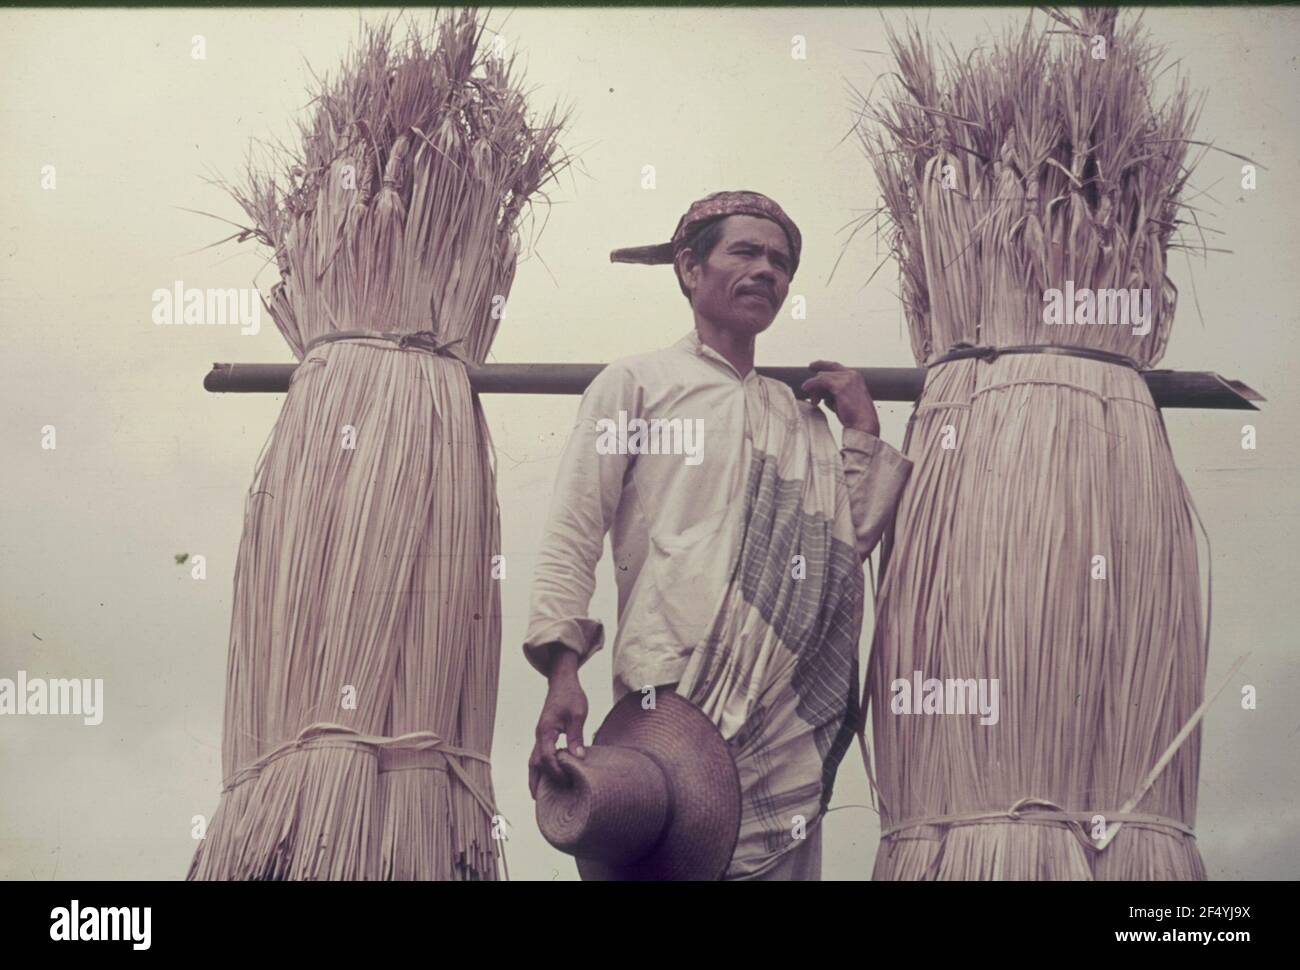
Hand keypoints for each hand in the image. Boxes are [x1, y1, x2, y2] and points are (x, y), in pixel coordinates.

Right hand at [528, 648, 587, 798]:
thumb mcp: (577, 714)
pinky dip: (541, 766)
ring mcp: (540, 734)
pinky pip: (539, 753)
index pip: (546, 756)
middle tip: (542, 801)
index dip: (555, 770)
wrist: (562, 681)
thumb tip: (578, 757)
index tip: (567, 780)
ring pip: (534, 759)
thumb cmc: (571, 696)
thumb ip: (576, 736)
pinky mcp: (545, 733)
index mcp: (546, 730)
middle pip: (534, 762)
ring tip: (538, 795)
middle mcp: (539, 734)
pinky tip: (548, 775)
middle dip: (537, 781)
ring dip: (535, 776)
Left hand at [801, 360, 879, 435]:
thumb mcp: (844, 401)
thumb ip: (834, 394)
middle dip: (817, 383)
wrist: (864, 425)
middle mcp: (852, 375)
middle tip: (810, 393)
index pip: (835, 366)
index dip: (822, 364)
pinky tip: (806, 388)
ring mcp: (847, 379)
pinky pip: (821, 381)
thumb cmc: (855, 417)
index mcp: (856, 377)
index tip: (812, 365)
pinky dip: (812, 384)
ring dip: (815, 389)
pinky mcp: (840, 386)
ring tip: (814, 402)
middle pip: (826, 372)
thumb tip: (820, 395)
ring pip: (822, 377)